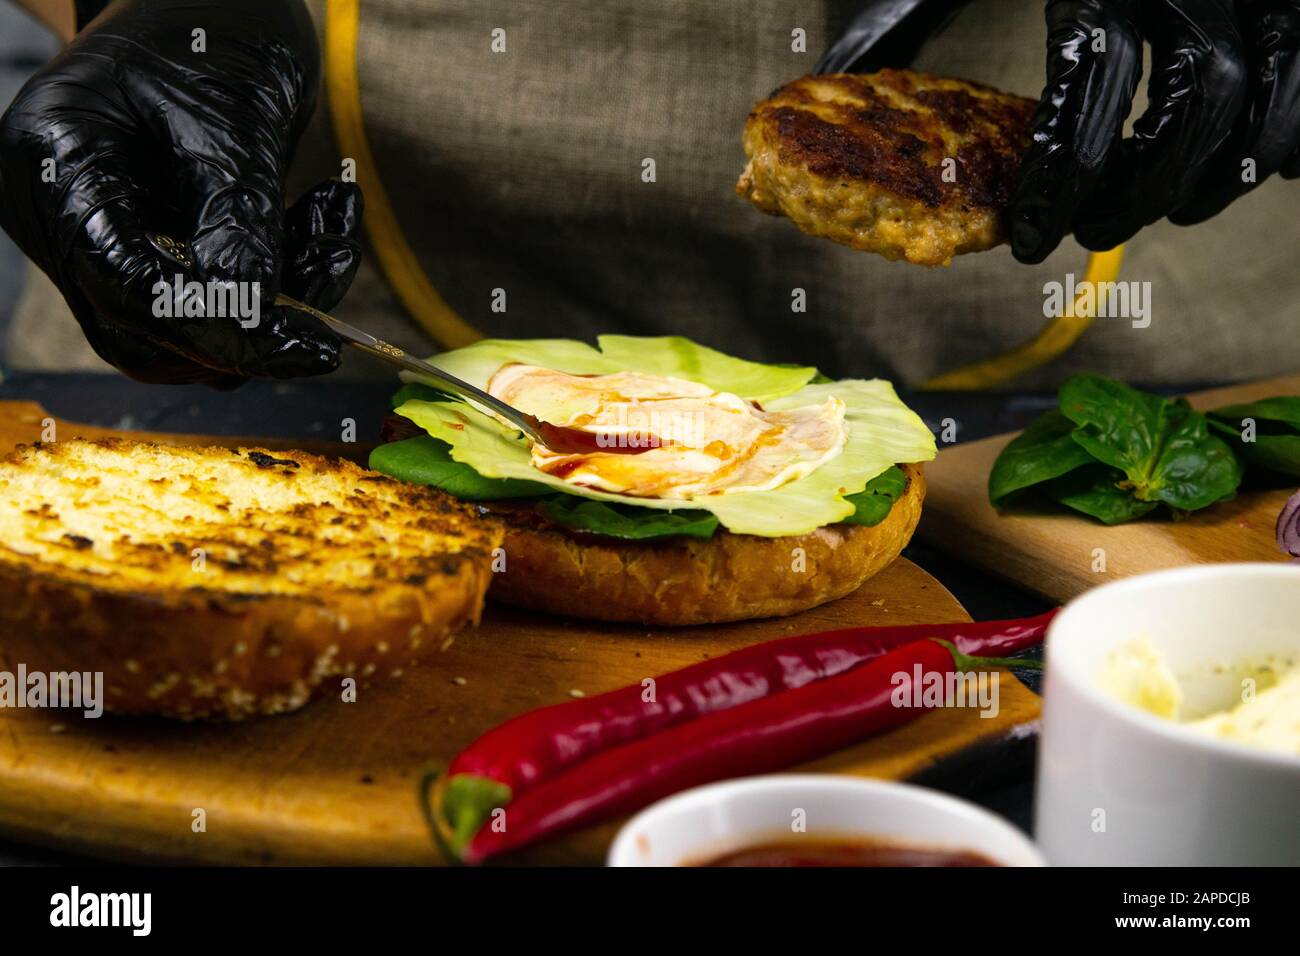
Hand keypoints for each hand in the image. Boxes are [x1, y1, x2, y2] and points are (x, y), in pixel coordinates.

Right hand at [0, 0, 360, 384]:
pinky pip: (212, 295)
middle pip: (147, 330)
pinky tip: (323, 219)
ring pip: (187, 326)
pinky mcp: (147, 245)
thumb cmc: (208, 27)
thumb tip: (258, 324)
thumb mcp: (234, 118)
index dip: (220, 331)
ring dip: (279, 298)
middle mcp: (60, 213)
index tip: (308, 347)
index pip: (128, 292)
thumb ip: (239, 221)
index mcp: (56, 165)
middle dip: (253, 321)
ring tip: (333, 224)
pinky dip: (279, 277)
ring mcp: (98, 234)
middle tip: (331, 270)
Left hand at [817, 1, 1299, 263]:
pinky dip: (1284, 128)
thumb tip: (842, 72)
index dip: (1063, 174)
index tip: (1033, 236)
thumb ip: (909, 6)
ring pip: (1262, 91)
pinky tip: (1248, 162)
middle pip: (1195, 98)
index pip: (1090, 80)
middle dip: (1144, 184)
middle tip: (1096, 229)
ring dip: (1220, 169)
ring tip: (1171, 210)